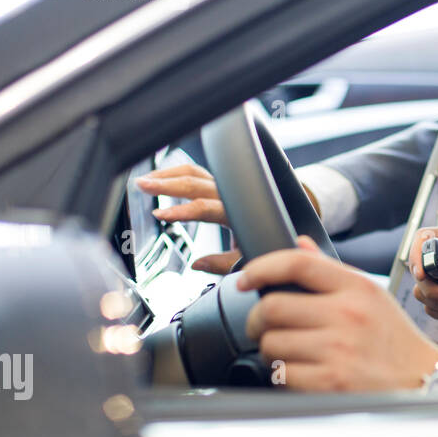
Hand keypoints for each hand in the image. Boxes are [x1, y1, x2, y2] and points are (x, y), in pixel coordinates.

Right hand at [134, 162, 321, 274]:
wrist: (294, 216)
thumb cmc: (270, 236)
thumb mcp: (249, 257)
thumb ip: (223, 263)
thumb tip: (197, 265)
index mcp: (237, 212)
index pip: (204, 207)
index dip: (181, 211)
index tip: (160, 214)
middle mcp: (231, 194)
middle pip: (195, 183)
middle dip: (167, 183)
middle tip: (143, 185)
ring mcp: (226, 185)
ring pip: (195, 172)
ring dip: (169, 174)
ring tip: (145, 180)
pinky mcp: (222, 182)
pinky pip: (198, 172)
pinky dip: (178, 172)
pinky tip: (162, 176)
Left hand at [238, 236, 437, 391]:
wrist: (423, 380)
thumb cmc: (394, 338)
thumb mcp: (371, 295)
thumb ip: (331, 270)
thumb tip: (300, 244)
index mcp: (356, 287)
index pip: (298, 263)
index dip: (261, 267)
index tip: (245, 279)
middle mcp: (348, 315)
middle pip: (273, 306)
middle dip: (257, 320)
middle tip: (263, 326)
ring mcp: (339, 350)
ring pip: (271, 343)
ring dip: (270, 350)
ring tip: (287, 352)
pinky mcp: (332, 382)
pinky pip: (283, 374)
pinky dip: (283, 374)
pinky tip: (299, 371)